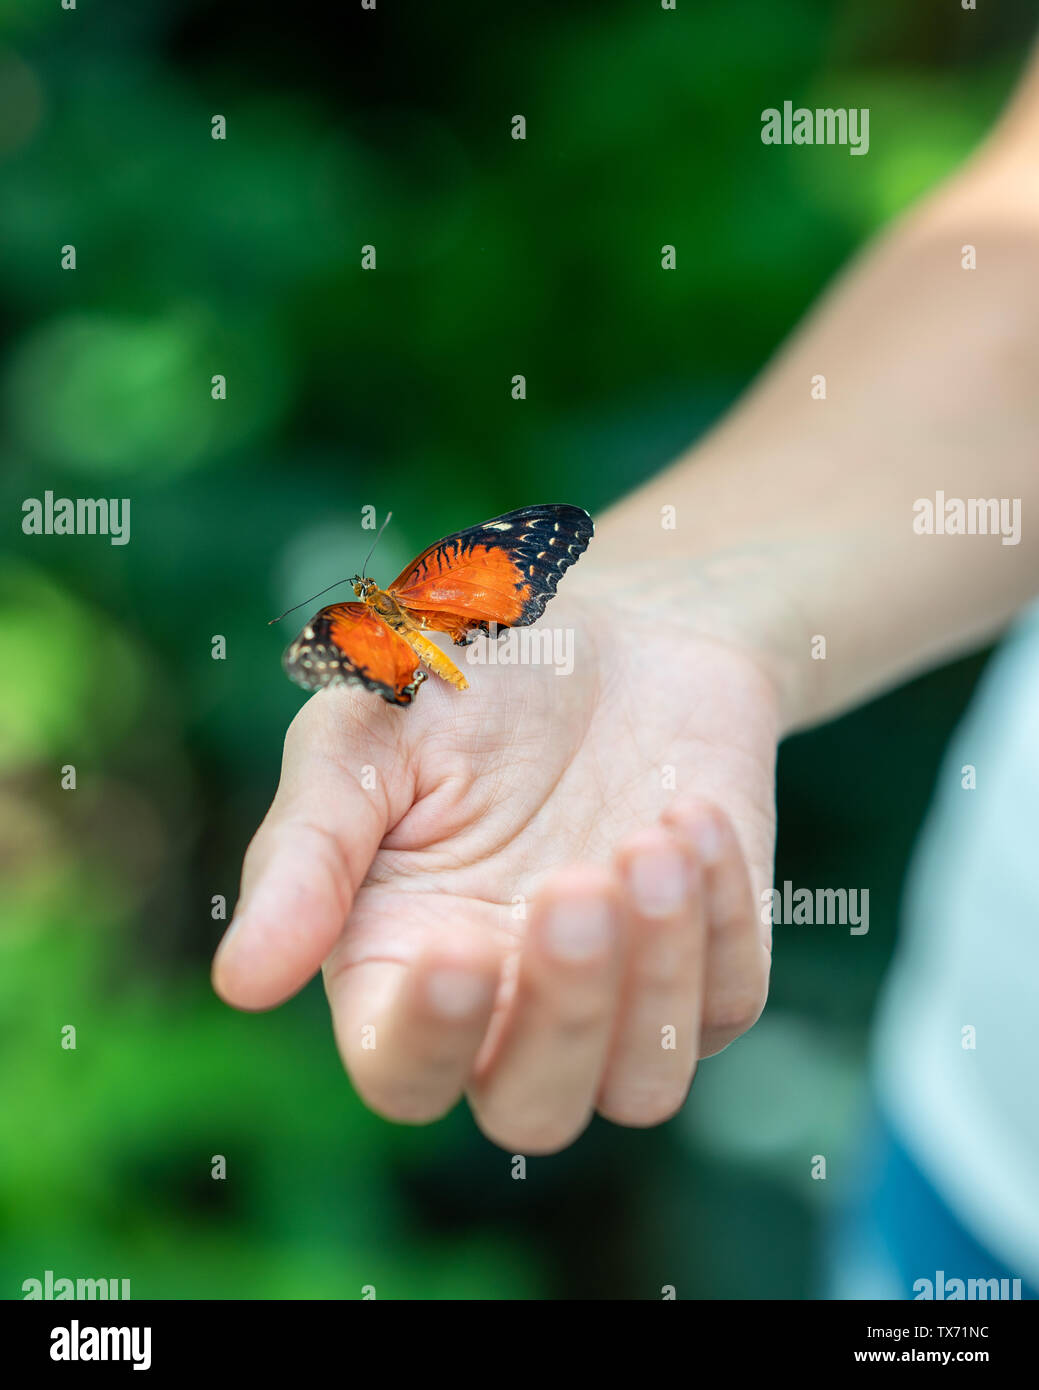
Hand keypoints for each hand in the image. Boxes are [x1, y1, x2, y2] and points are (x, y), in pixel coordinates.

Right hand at [212, 581, 778, 1153]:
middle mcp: (509, 1001)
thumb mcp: (369, 737)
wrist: (625, 631)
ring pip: (642, 1087)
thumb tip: (240, 983)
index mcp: (402, 958)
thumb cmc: (475, 680)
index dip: (428, 1039)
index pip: (401, 1070)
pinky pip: (726, 1002)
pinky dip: (722, 917)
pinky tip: (690, 814)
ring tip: (650, 842)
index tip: (460, 952)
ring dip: (656, 976)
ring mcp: (618, 993)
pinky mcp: (708, 963)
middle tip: (577, 884)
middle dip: (564, 1013)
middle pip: (532, 1110)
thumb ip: (307, 852)